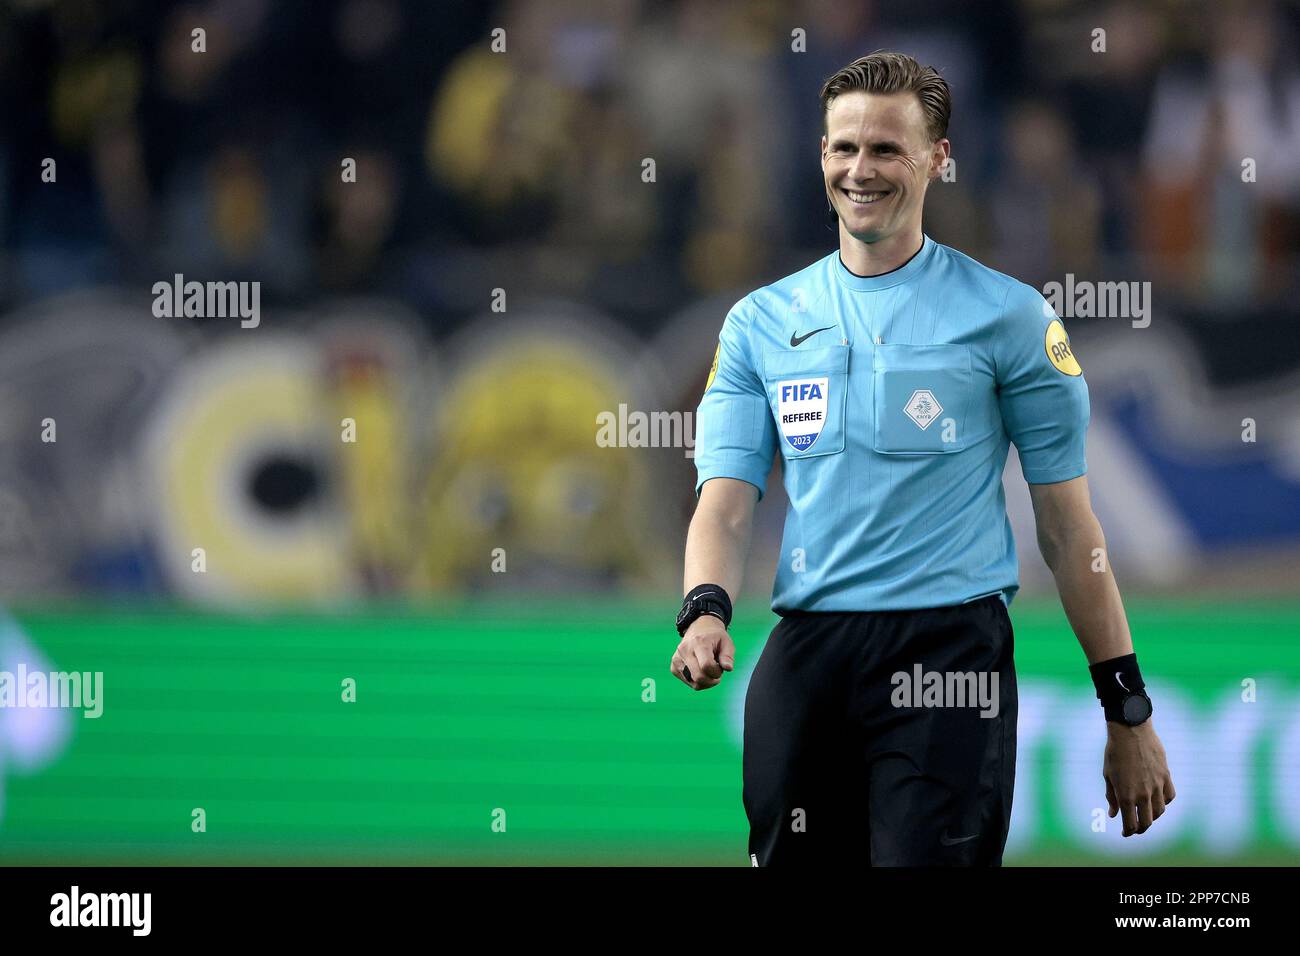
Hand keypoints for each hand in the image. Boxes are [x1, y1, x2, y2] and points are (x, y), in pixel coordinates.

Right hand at [669, 615, 734, 690]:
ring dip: (706, 681)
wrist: (699, 628)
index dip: (717, 672)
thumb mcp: (727, 642)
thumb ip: (728, 656)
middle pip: (699, 677)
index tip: (721, 667)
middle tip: (717, 671)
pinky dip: (698, 681)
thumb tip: (728, 668)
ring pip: (694, 683)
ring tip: (708, 669)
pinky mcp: (674, 667)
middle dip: (712, 679)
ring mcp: (677, 659)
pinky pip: (688, 682)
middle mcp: (684, 650)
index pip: (706, 666)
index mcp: (698, 642)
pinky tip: (700, 670)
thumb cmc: (715, 637)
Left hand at [1103, 721, 1175, 835]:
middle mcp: (1143, 794)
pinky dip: (1164, 802)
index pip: (1131, 824)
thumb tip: (1113, 814)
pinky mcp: (1166, 776)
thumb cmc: (1114, 752)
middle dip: (1140, 829)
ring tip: (1145, 814)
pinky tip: (1157, 800)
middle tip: (1135, 828)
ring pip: (1159, 811)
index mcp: (1126, 795)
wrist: (1130, 731)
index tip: (1125, 833)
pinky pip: (1169, 796)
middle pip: (1147, 822)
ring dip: (1152, 817)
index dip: (1128, 832)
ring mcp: (1157, 786)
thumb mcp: (1108, 776)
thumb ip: (1111, 797)